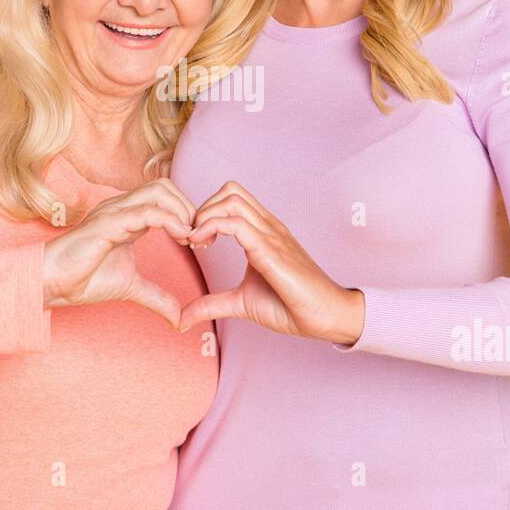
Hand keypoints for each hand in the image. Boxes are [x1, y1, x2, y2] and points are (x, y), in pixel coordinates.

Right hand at [43, 177, 196, 329]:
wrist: (52, 283)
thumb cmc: (83, 278)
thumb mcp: (132, 288)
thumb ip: (157, 298)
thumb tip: (179, 319)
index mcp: (128, 216)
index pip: (165, 198)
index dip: (187, 214)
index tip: (200, 240)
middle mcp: (122, 207)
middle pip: (165, 186)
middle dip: (189, 207)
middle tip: (199, 236)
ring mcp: (114, 212)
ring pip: (158, 191)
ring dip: (182, 210)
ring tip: (191, 236)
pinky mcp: (108, 223)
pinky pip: (145, 212)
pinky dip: (170, 220)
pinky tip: (181, 237)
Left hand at [176, 181, 365, 343]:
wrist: (326, 316)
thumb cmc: (292, 306)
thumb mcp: (241, 303)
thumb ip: (212, 304)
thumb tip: (183, 318)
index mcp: (263, 232)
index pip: (232, 198)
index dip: (206, 212)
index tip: (194, 239)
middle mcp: (268, 227)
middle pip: (230, 191)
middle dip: (203, 209)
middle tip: (193, 238)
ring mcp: (272, 236)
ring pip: (232, 200)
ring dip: (205, 216)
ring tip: (197, 241)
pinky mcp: (272, 251)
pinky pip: (238, 225)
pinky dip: (213, 227)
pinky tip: (203, 245)